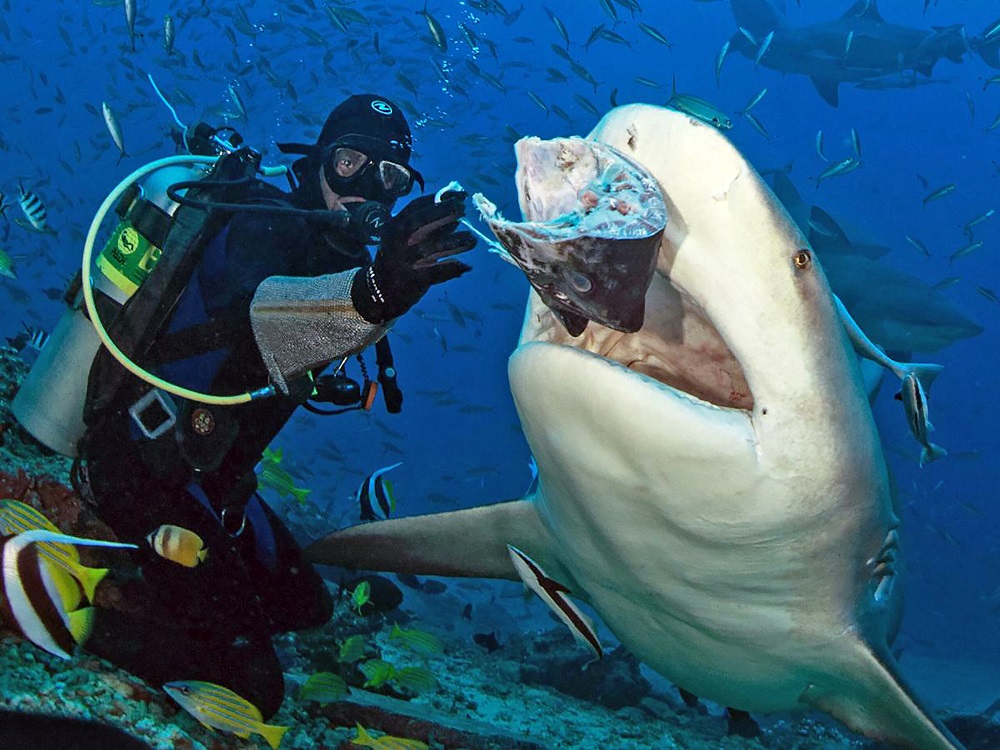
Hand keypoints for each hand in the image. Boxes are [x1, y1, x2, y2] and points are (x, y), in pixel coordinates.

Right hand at [351, 190, 475, 323]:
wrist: (381, 290)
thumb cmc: (397, 257)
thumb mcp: (404, 238)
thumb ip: (427, 226)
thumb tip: (456, 215)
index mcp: (396, 226)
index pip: (417, 206)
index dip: (440, 199)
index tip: (459, 195)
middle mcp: (399, 240)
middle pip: (422, 221)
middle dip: (444, 212)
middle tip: (463, 209)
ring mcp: (407, 259)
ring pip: (435, 246)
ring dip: (457, 241)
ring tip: (472, 239)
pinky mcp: (416, 278)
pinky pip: (439, 271)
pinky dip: (454, 268)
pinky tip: (467, 265)